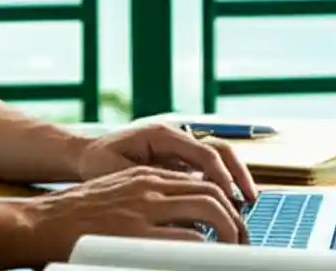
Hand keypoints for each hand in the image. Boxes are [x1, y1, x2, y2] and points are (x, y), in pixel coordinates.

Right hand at [20, 166, 248, 262]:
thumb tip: (179, 222)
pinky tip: (206, 257)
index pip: (198, 179)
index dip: (223, 200)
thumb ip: (146, 200)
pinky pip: (188, 237)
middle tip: (241, 239)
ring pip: (209, 208)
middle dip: (235, 216)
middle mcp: (149, 185)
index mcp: (145, 176)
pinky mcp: (138, 232)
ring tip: (234, 250)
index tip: (231, 221)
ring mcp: (145, 207)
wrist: (42, 222)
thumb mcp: (116, 194)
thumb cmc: (75, 216)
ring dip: (230, 230)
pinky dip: (206, 247)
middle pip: (211, 190)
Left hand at [75, 122, 258, 206]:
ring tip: (244, 202)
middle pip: (219, 148)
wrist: (86, 154)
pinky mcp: (179, 158)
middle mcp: (176, 135)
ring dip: (234, 176)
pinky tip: (226, 202)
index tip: (229, 198)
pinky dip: (221, 182)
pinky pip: (207, 167)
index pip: (203, 152)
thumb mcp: (118, 173)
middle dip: (238, 173)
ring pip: (218, 156)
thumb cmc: (97, 162)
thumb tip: (180, 197)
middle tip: (249, 199)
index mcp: (162, 133)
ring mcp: (180, 146)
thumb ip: (149, 182)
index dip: (221, 176)